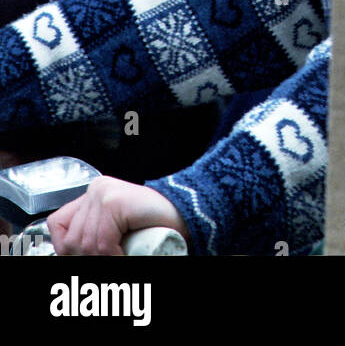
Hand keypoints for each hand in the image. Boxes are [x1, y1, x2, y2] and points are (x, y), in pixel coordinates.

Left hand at [47, 177, 188, 256]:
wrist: (183, 214)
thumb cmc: (151, 225)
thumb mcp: (114, 230)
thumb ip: (93, 232)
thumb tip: (68, 254)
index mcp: (92, 194)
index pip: (58, 225)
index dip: (66, 249)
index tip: (86, 258)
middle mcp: (95, 189)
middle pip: (72, 240)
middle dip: (89, 258)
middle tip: (112, 256)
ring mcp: (103, 193)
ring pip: (86, 244)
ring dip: (103, 258)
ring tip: (121, 254)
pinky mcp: (113, 201)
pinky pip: (102, 242)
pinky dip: (113, 255)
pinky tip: (125, 253)